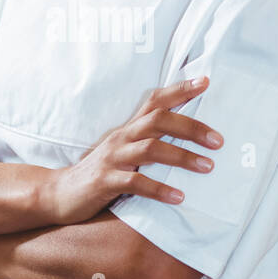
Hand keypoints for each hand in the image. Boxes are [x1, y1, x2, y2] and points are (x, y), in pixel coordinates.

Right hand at [49, 75, 222, 226]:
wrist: (59, 194)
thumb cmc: (100, 174)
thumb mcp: (124, 153)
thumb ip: (148, 144)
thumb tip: (186, 143)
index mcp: (128, 129)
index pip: (155, 101)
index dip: (179, 90)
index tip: (206, 81)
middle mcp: (121, 138)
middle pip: (159, 121)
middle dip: (191, 128)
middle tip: (219, 141)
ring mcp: (112, 159)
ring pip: (150, 149)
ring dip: (182, 157)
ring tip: (207, 167)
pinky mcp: (104, 182)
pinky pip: (135, 183)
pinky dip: (159, 189)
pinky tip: (178, 197)